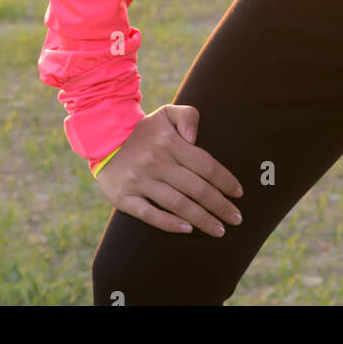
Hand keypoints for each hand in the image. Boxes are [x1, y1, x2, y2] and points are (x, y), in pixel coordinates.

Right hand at [95, 104, 243, 236]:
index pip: (205, 165)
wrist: (103, 139)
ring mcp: (140, 181)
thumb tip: (196, 139)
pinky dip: (169, 224)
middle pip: (196, 189)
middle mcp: (156, 162)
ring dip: (202, 219)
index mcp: (169, 143)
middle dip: (220, 206)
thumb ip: (188, 117)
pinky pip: (150, 214)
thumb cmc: (144, 130)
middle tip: (236, 218)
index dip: (225, 180)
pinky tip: (187, 229)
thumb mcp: (166, 113)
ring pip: (178, 204)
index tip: (239, 193)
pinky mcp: (124, 198)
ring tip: (219, 230)